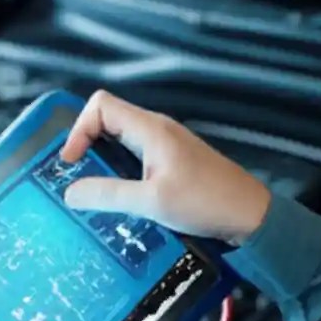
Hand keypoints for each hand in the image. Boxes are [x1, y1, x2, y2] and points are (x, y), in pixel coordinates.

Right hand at [61, 91, 270, 244]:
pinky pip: (136, 157)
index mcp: (151, 129)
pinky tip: (123, 197)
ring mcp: (166, 144)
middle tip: (77, 178)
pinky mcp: (173, 162)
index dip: (78, 128)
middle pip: (107, 121)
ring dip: (104, 161)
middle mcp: (157, 130)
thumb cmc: (208, 202)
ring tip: (96, 191)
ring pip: (121, 140)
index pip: (100, 105)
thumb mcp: (151, 202)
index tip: (71, 162)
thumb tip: (71, 192)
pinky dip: (121, 172)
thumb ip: (108, 194)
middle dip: (86, 146)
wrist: (249, 215)